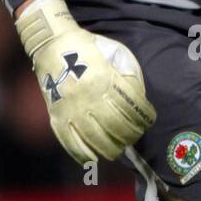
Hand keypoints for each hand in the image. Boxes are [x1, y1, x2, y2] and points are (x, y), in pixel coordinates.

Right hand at [15, 0, 155, 163]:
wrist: (51, 44)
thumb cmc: (89, 49)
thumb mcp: (115, 52)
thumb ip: (129, 74)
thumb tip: (138, 98)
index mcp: (106, 79)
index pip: (132, 107)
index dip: (145, 117)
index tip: (149, 120)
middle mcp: (89, 97)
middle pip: (117, 127)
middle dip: (131, 135)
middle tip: (135, 135)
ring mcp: (72, 109)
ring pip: (97, 140)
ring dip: (113, 148)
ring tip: (119, 147)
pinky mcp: (57, 116)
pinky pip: (71, 144)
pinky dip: (85, 155)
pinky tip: (95, 157)